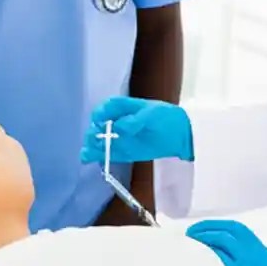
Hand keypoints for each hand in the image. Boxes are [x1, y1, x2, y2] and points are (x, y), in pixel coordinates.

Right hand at [80, 96, 194, 163]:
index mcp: (122, 107)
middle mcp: (116, 121)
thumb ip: (135, 120)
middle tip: (95, 138)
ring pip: (99, 140)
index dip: (100, 113)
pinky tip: (86, 158)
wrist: (180, 133)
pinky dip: (96, 156)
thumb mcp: (152, 114)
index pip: (106, 108)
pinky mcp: (122, 152)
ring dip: (91, 145)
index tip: (98, 120)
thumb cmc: (165, 117)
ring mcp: (118, 137)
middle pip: (99, 125)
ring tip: (88, 151)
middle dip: (94, 131)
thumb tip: (120, 128)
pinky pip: (106, 154)